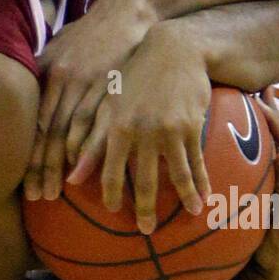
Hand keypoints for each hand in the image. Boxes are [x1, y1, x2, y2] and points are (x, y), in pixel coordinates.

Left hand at [27, 0, 156, 204]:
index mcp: (49, 71)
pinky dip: (87, 146)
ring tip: (57, 192)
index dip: (27, 152)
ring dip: (62, 165)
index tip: (21, 180)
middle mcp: (64, 79)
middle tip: (37, 196)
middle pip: (47, 132)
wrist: (128, 12)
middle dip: (41, 167)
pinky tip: (81, 167)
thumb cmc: (90, 32)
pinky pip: (97, 121)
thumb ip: (40, 69)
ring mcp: (89, 83)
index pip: (33, 120)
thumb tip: (20, 86)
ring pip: (69, 132)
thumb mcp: (58, 46)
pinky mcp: (113, 86)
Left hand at [56, 22, 212, 233]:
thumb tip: (73, 177)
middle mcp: (141, 132)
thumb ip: (92, 140)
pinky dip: (202, 180)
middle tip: (146, 230)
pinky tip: (206, 196)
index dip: (111, 195)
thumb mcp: (109, 102)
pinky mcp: (191, 126)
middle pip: (143, 180)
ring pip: (176, 174)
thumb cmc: (135, 76)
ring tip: (190, 215)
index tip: (113, 212)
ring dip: (183, 198)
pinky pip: (196, 161)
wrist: (173, 49)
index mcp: (116, 127)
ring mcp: (168, 130)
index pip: (109, 171)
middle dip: (145, 208)